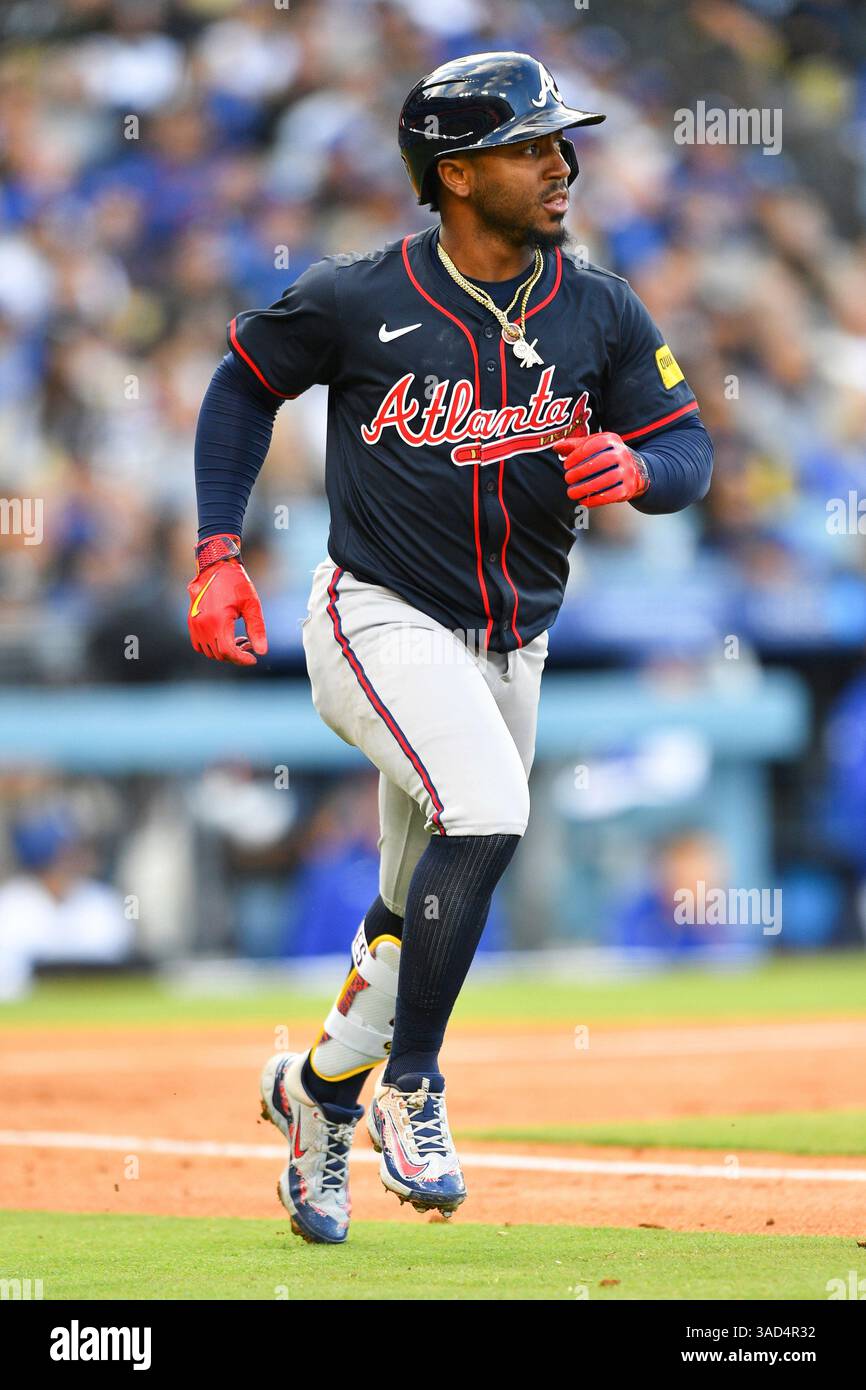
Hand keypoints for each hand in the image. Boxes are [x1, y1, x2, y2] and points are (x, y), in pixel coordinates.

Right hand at [187, 535, 267, 665]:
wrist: (215, 566)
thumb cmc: (236, 583)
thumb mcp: (251, 605)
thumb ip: (257, 629)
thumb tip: (262, 652)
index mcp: (218, 621)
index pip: (228, 652)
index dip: (241, 659)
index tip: (253, 659)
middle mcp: (203, 625)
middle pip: (219, 654)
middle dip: (236, 655)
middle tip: (249, 644)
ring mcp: (195, 624)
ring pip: (209, 651)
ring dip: (225, 652)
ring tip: (240, 640)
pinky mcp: (192, 621)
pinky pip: (199, 644)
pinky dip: (212, 646)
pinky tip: (225, 637)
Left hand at [554, 431, 649, 507]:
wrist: (636, 470)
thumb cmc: (608, 456)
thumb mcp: (594, 446)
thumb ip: (575, 446)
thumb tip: (556, 447)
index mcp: (612, 440)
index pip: (595, 444)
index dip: (578, 455)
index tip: (566, 465)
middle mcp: (622, 454)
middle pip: (601, 462)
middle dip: (580, 472)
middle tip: (568, 479)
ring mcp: (627, 472)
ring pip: (606, 480)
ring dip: (586, 488)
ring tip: (572, 492)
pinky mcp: (628, 488)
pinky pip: (611, 495)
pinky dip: (595, 500)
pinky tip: (583, 501)